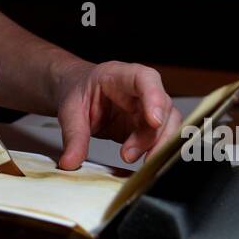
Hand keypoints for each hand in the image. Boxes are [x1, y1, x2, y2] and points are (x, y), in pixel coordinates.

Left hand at [52, 59, 181, 170]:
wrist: (79, 94)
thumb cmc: (79, 92)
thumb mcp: (69, 111)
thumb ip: (73, 135)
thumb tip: (70, 162)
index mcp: (121, 75)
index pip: (146, 78)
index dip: (154, 97)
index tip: (154, 121)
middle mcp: (140, 90)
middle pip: (164, 106)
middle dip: (153, 134)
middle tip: (128, 154)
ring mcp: (147, 108)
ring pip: (169, 124)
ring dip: (155, 145)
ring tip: (128, 158)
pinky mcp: (147, 127)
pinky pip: (161, 138)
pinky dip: (154, 152)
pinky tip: (141, 163)